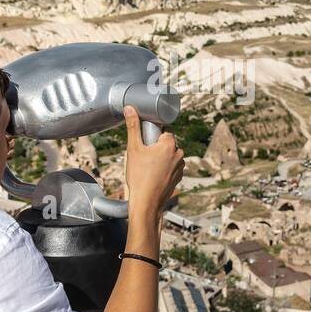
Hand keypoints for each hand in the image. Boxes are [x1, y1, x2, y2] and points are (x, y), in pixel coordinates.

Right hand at [123, 105, 183, 221]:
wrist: (146, 202)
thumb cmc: (139, 177)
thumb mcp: (133, 149)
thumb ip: (133, 127)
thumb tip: (130, 109)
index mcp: (170, 145)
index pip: (164, 131)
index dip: (152, 137)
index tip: (145, 145)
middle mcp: (179, 155)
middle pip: (166, 143)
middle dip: (156, 148)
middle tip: (144, 158)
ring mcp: (181, 167)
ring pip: (169, 156)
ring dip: (160, 159)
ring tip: (147, 168)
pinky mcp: (179, 177)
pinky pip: (171, 167)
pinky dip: (163, 169)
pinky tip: (152, 176)